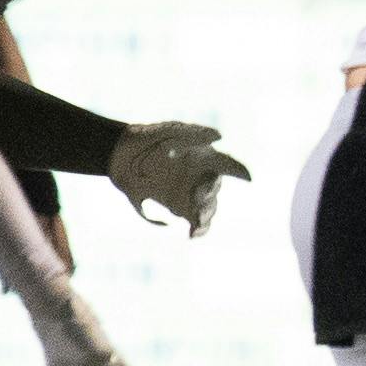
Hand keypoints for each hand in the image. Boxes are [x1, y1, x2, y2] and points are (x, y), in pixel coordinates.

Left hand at [108, 122, 249, 235]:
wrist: (117, 154)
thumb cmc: (148, 138)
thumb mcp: (170, 131)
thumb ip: (194, 133)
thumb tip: (219, 136)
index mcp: (204, 158)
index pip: (227, 164)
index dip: (239, 171)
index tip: (248, 179)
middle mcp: (201, 176)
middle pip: (213, 191)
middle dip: (208, 197)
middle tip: (196, 199)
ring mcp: (189, 192)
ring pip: (206, 209)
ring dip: (205, 216)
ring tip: (198, 223)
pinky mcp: (176, 206)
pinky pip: (192, 221)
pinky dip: (196, 230)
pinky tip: (192, 235)